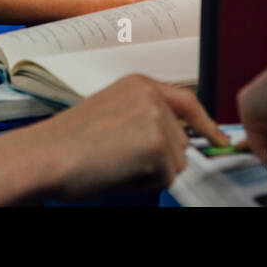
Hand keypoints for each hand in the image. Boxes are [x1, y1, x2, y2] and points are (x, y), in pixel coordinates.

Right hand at [42, 74, 226, 199]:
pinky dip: (144, 183)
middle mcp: (152, 95)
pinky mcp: (157, 145)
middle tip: (119, 159)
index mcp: (140, 84)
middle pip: (182, 141)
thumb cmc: (68, 142)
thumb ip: (145, 118)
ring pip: (176, 162)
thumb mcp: (112, 113)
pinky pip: (166, 178)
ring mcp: (157, 119)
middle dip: (160, 158)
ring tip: (115, 163)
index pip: (187, 102)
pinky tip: (117, 171)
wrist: (47, 155)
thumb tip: (174, 144)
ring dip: (151, 172)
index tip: (219, 139)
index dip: (205, 124)